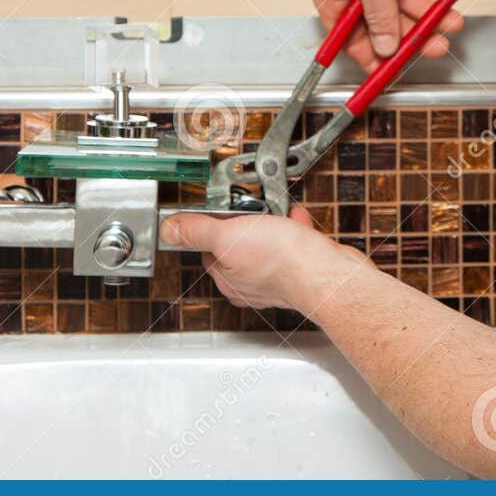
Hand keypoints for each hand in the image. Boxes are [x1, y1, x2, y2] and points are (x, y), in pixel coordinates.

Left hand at [160, 206, 368, 312]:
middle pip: (238, 243)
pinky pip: (293, 244)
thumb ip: (196, 231)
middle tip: (255, 211)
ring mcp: (277, 278)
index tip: (223, 212)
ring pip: (267, 241)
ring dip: (274, 222)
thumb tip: (168, 229)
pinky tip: (297, 221)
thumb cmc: (282, 262)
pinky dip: (295, 228)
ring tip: (279, 214)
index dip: (214, 225)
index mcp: (227, 279)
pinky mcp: (301, 271)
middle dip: (249, 221)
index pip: (207, 248)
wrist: (327, 273)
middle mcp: (250, 283)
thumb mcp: (228, 236)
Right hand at [306, 0, 464, 69]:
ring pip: (401, 0)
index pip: (345, 37)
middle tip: (440, 44)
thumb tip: (383, 47)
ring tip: (453, 14)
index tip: (395, 71)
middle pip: (380, 20)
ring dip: (429, 8)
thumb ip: (379, 16)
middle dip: (412, 31)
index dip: (371, 56)